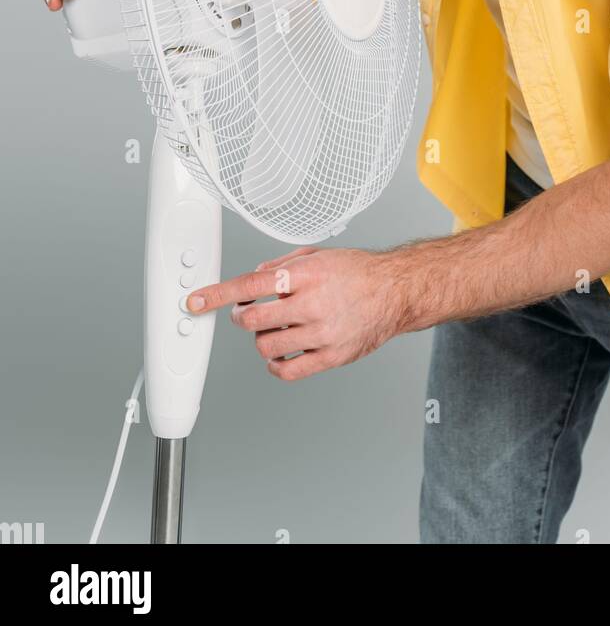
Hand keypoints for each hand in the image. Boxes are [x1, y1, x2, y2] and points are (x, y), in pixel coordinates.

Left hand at [185, 246, 406, 381]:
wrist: (396, 292)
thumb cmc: (358, 272)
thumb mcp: (318, 255)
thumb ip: (283, 264)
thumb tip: (254, 278)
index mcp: (307, 274)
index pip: (251, 285)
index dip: (218, 294)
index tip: (197, 301)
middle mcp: (312, 303)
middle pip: (252, 320)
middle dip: (242, 317)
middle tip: (248, 313)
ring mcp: (321, 333)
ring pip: (265, 346)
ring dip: (261, 338)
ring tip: (276, 328)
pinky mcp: (330, 356)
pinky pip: (287, 371)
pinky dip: (275, 365)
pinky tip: (281, 353)